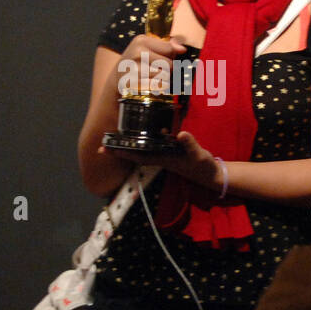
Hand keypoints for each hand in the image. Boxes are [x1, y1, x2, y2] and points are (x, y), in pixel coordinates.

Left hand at [107, 131, 222, 190]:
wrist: (209, 174)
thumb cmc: (202, 166)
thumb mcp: (198, 155)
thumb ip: (190, 145)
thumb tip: (181, 134)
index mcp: (162, 158)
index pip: (137, 155)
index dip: (122, 151)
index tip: (105, 148)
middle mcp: (159, 157)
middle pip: (134, 153)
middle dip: (119, 149)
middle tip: (101, 144)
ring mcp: (162, 155)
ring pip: (140, 151)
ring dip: (127, 146)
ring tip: (114, 139)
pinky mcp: (168, 152)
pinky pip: (150, 147)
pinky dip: (141, 143)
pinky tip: (137, 136)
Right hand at [109, 34, 187, 99]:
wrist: (117, 77)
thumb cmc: (137, 61)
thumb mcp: (148, 48)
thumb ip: (167, 46)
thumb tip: (182, 48)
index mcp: (142, 40)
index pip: (170, 49)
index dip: (171, 56)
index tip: (162, 58)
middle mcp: (138, 52)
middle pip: (169, 64)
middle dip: (167, 69)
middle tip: (156, 70)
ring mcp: (135, 67)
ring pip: (165, 75)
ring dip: (162, 78)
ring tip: (152, 76)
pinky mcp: (134, 82)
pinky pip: (157, 85)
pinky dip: (158, 86)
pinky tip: (150, 84)